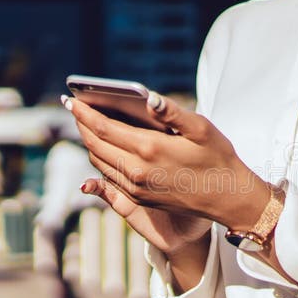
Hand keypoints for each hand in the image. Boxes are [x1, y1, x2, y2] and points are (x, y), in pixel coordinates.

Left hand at [65, 92, 270, 252]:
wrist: (228, 198)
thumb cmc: (218, 158)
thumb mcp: (201, 129)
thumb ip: (172, 112)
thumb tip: (148, 98)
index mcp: (149, 149)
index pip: (104, 128)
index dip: (84, 113)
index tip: (70, 99)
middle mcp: (137, 171)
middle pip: (96, 145)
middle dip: (81, 125)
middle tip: (73, 108)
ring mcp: (136, 188)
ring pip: (99, 162)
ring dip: (89, 142)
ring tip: (86, 125)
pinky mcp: (139, 199)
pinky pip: (109, 176)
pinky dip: (101, 159)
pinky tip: (103, 148)